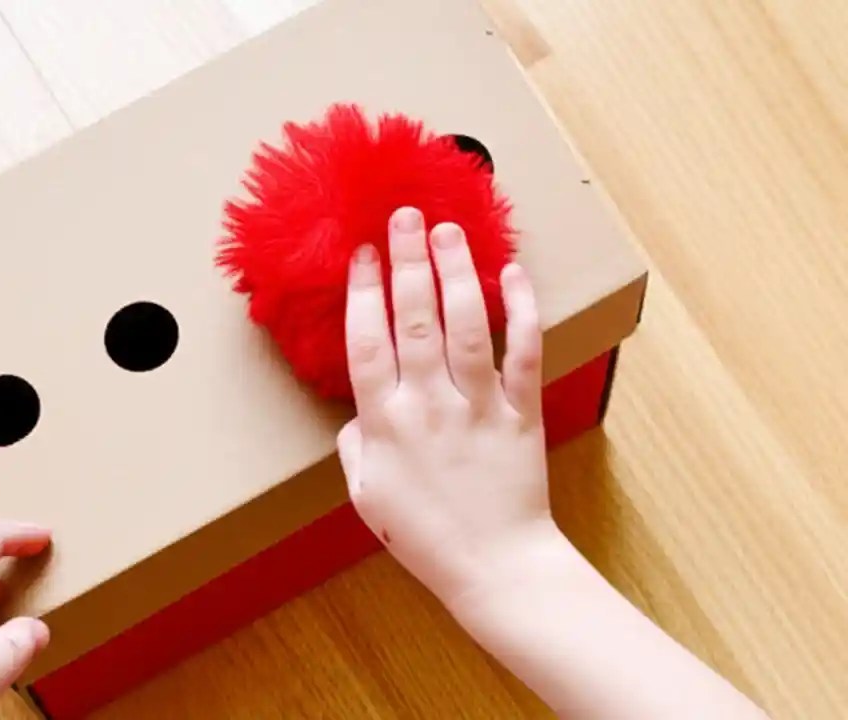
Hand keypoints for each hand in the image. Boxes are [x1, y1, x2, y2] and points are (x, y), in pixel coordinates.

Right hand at [340, 208, 770, 718]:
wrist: (495, 567)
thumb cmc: (424, 536)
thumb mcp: (366, 495)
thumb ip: (355, 444)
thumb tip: (358, 411)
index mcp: (385, 422)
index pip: (366, 341)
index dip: (361, 292)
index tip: (360, 253)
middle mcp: (430, 403)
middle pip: (414, 318)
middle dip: (407, 260)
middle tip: (403, 216)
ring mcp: (479, 404)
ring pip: (466, 325)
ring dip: (456, 271)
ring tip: (447, 229)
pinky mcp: (522, 412)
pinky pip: (523, 353)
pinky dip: (521, 311)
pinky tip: (514, 275)